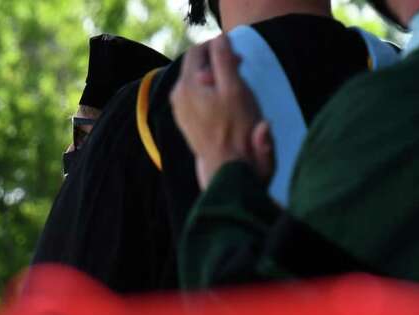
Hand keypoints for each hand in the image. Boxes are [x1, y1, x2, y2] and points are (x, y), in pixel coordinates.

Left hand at [171, 36, 274, 188]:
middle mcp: (178, 97)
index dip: (219, 47)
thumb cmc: (235, 130)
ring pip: (198, 82)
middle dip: (219, 64)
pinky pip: (198, 98)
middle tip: (240, 72)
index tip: (237, 59)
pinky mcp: (187, 123)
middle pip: (196, 66)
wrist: (228, 170)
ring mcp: (180, 111)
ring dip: (217, 80)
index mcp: (186, 85)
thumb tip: (219, 39)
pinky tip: (226, 107)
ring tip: (235, 92)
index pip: (197, 50)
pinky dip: (212, 95)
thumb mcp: (235, 89)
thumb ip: (225, 60)